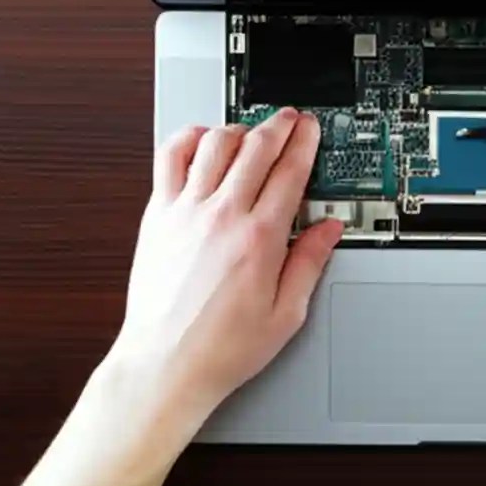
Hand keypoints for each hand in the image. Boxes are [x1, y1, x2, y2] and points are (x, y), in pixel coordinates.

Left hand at [110, 112, 342, 421]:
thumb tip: (329, 231)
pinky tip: (201, 141)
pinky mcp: (157, 216)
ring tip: (251, 131)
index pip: (290, 172)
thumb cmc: (219, 348)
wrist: (166, 365)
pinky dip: (188, 139)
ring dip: (238, 129)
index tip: (310, 131)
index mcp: (259, 240)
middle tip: (289, 120)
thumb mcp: (286, 314)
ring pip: (215, 143)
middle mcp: (222, 217)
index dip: (304, 143)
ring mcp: (185, 212)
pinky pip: (170, 158)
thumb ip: (309, 264)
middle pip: (256, 148)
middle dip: (278, 126)